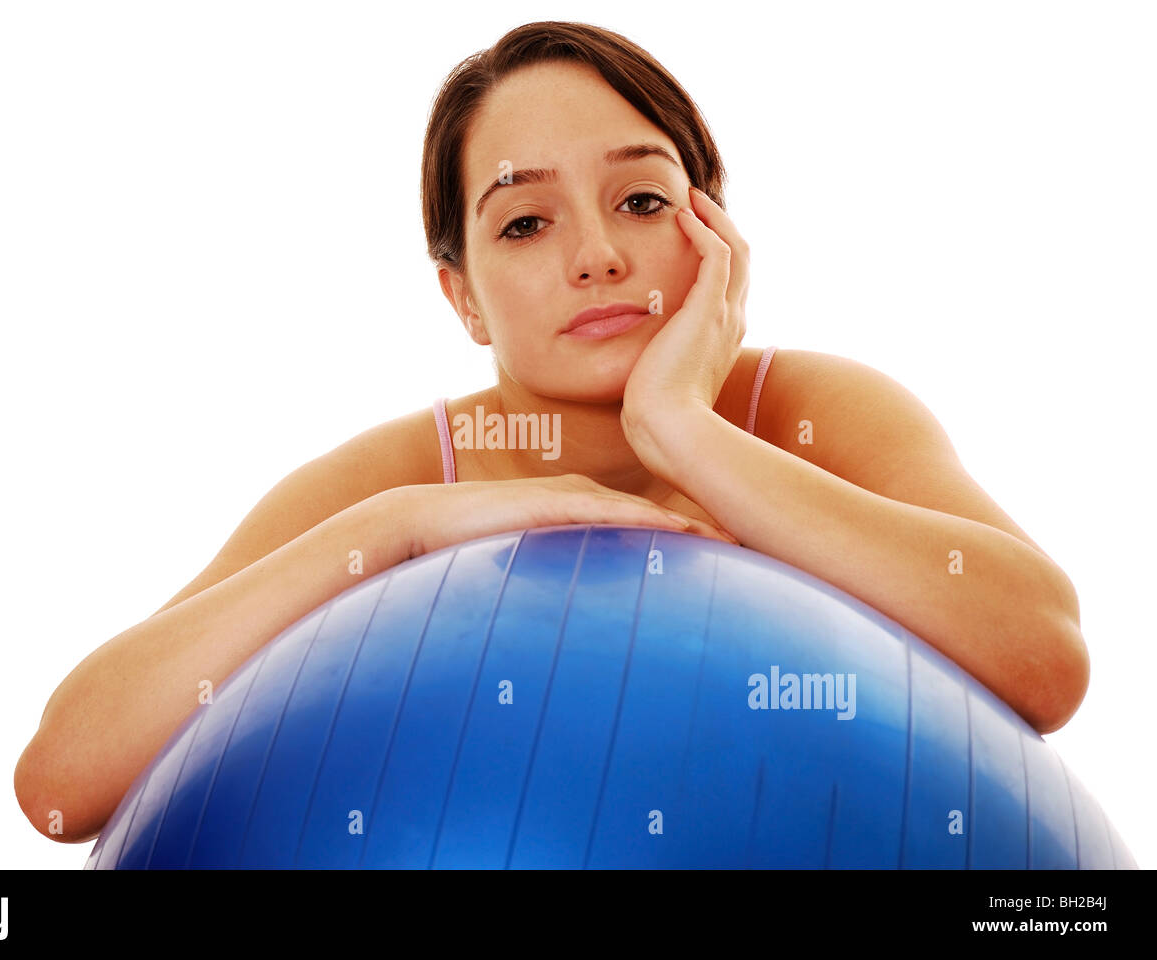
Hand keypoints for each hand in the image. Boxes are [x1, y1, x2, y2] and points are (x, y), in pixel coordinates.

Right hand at [395, 474, 738, 558]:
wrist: (425, 522)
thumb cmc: (474, 548)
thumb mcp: (532, 563)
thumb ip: (562, 582)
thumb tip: (587, 623)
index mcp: (590, 507)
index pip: (657, 521)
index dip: (702, 533)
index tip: (743, 552)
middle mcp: (591, 495)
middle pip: (665, 512)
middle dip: (714, 526)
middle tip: (764, 545)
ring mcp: (576, 497)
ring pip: (649, 514)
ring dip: (696, 529)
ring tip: (742, 544)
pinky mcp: (558, 505)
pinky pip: (614, 515)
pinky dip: (653, 526)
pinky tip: (685, 536)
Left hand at [621, 186, 749, 428]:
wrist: (669, 428)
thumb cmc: (657, 413)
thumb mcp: (659, 378)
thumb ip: (656, 360)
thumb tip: (636, 359)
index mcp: (721, 338)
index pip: (729, 285)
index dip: (715, 254)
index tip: (691, 233)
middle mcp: (732, 321)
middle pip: (741, 260)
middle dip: (720, 227)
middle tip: (695, 204)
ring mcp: (724, 314)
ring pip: (736, 249)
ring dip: (714, 219)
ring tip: (690, 199)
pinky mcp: (708, 309)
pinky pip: (718, 254)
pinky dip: (704, 229)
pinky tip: (682, 216)